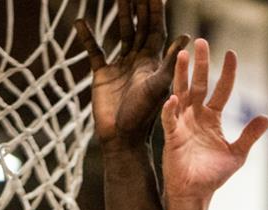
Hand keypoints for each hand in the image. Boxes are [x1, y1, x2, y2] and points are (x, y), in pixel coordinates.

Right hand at [75, 0, 188, 146]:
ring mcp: (121, 66)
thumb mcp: (159, 87)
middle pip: (140, 26)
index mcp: (154, 62)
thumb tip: (187, 37)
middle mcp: (139, 61)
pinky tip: (80, 22)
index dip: (154, 9)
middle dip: (139, 5)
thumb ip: (170, 62)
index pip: (156, 28)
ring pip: (122, 33)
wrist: (122, 139)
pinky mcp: (103, 75)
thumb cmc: (143, 116)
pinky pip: (94, 51)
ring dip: (120, 14)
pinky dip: (87, 37)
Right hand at [161, 38, 267, 202]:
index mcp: (212, 119)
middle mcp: (196, 117)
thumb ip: (250, 135)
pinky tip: (173, 98)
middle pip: (199, 84)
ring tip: (183, 55)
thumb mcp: (237, 154)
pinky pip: (170, 121)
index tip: (231, 54)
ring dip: (182, 76)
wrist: (195, 194)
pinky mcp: (172, 138)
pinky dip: (171, 110)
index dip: (227, 73)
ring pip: (181, 94)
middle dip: (200, 64)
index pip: (221, 90)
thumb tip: (267, 118)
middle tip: (201, 42)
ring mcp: (183, 125)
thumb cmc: (213, 175)